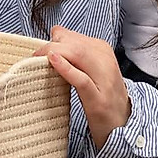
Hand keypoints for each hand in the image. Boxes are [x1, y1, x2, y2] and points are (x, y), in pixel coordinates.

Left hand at [34, 26, 131, 151]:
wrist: (123, 125)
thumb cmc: (101, 96)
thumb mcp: (91, 70)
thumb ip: (76, 53)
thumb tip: (55, 32)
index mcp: (103, 52)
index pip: (75, 36)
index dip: (55, 39)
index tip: (42, 49)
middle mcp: (106, 63)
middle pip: (76, 44)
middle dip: (52, 45)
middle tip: (35, 56)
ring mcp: (104, 82)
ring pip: (79, 55)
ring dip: (56, 53)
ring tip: (38, 58)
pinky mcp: (98, 100)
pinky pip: (82, 80)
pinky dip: (66, 68)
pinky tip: (53, 61)